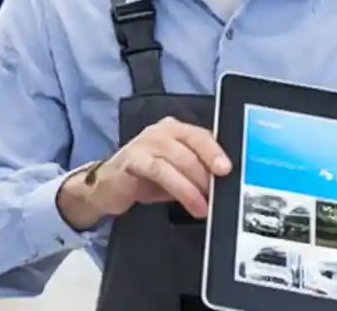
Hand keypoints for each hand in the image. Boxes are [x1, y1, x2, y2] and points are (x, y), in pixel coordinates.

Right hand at [57, 116, 230, 229]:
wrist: (107, 186)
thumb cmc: (145, 178)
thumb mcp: (177, 173)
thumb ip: (198, 172)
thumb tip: (224, 185)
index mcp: (176, 129)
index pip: (202, 135)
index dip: (217, 151)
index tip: (229, 170)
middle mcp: (161, 130)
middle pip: (193, 145)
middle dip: (209, 172)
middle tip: (218, 195)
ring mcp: (145, 142)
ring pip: (179, 159)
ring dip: (195, 185)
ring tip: (205, 206)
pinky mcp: (132, 159)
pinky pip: (160, 171)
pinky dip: (180, 188)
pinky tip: (190, 203)